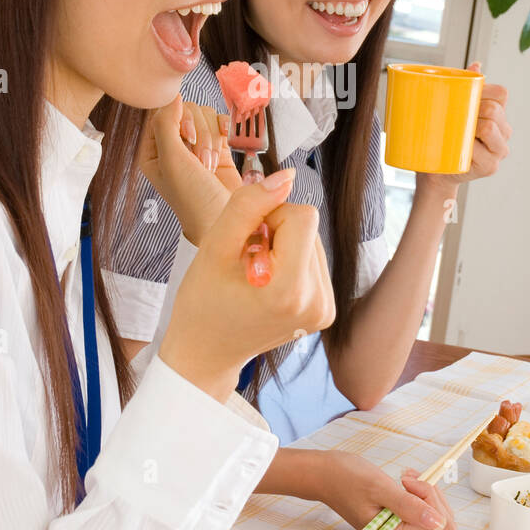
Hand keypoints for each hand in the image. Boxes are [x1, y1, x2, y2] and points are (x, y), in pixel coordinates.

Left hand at [137, 95, 241, 244]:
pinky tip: (225, 145)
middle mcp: (172, 146)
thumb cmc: (192, 199)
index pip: (161, 112)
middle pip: (186, 111)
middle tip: (200, 159)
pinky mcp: (217, 146)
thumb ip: (166, 124)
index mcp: (152, 150)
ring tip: (210, 164)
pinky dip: (224, 132)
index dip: (178, 118)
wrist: (224, 220)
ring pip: (205, 116)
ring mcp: (195, 145)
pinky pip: (220, 123)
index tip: (188, 137)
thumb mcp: (171, 160)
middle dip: (198, 134)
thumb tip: (172, 94)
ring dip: (211, 138)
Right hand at [160, 175, 334, 399]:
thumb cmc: (203, 303)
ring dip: (283, 247)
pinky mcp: (326, 310)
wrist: (206, 352)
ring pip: (313, 241)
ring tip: (255, 273)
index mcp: (291, 290)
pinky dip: (291, 263)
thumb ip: (248, 205)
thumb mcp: (215, 247)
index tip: (245, 241)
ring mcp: (325, 309)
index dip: (268, 217)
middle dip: (276, 233)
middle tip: (246, 261)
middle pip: (309, 227)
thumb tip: (285, 176)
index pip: (302, 215)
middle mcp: (317, 302)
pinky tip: (267, 283)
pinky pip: (315, 261)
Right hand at [313, 451, 456, 529]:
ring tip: (403, 481)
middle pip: (441, 524)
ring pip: (435, 518)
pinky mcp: (398, 527)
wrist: (325, 476)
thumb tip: (438, 523)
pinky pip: (424, 514)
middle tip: (406, 480)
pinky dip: (420, 495)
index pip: (439, 525)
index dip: (429, 498)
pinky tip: (404, 484)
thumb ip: (409, 507)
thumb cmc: (346, 478)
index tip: (407, 482)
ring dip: (425, 494)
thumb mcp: (380, 488)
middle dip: (430, 496)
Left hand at [415, 61, 511, 197]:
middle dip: (473, 109)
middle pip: (493, 110)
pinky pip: (479, 150)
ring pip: (489, 127)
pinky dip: (467, 147)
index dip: (484, 91)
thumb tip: (476, 64)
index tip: (465, 96)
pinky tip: (458, 149)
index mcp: (499, 113)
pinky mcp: (491, 166)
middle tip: (453, 116)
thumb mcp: (454, 109)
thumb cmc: (445, 136)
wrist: (436, 170)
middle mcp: (504, 131)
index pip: (501, 94)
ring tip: (455, 132)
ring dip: (470, 127)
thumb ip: (465, 87)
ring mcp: (499, 150)